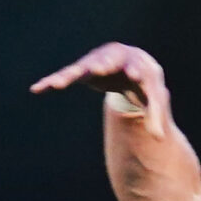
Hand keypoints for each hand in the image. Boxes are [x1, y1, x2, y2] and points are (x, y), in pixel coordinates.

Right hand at [31, 42, 167, 135]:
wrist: (130, 65)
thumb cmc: (143, 83)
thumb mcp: (152, 98)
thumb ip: (155, 116)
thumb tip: (161, 140)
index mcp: (135, 63)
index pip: (137, 68)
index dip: (135, 71)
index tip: (134, 74)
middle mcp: (113, 59)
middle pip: (107, 61)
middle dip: (102, 64)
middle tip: (96, 67)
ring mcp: (95, 63)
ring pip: (81, 68)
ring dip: (70, 75)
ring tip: (59, 84)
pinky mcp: (82, 70)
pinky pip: (66, 75)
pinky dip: (52, 81)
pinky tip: (38, 89)